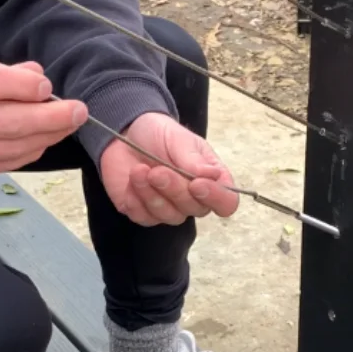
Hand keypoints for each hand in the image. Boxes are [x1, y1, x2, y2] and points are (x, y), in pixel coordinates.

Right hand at [0, 55, 87, 188]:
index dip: (24, 86)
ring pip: (10, 147)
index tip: (48, 86)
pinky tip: (43, 139)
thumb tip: (37, 75)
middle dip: (50, 117)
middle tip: (79, 111)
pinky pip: (4, 164)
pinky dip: (29, 151)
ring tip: (67, 124)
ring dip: (47, 136)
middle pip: (6, 122)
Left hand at [101, 112, 239, 225]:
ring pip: (170, 216)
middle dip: (175, 189)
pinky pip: (144, 218)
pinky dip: (135, 200)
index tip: (196, 184)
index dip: (216, 198)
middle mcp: (194, 199)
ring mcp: (170, 209)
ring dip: (152, 194)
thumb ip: (194, 160)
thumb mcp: (179, 139)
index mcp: (211, 179)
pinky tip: (132, 180)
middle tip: (157, 170)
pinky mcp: (145, 213)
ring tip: (139, 171)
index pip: (226, 202)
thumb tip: (213, 175)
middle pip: (196, 209)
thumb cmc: (160, 135)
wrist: (126, 133)